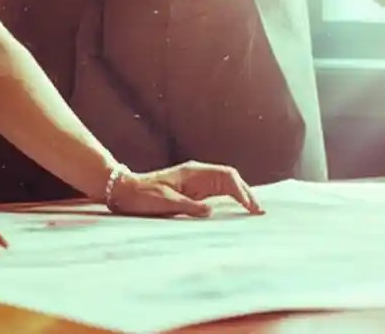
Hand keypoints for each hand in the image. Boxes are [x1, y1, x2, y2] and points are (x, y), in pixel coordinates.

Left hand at [109, 161, 264, 217]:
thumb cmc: (143, 196)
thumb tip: (211, 212)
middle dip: (246, 192)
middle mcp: (197, 174)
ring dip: (240, 195)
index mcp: (193, 173)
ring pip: (225, 185)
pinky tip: (235, 209)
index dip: (242, 191)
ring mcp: (194, 181)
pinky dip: (229, 199)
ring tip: (253, 210)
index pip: (226, 177)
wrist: (124, 191)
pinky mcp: (190, 190)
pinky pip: (215, 192)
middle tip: (260, 211)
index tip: (251, 207)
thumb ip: (190, 207)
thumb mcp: (166, 203)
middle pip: (230, 178)